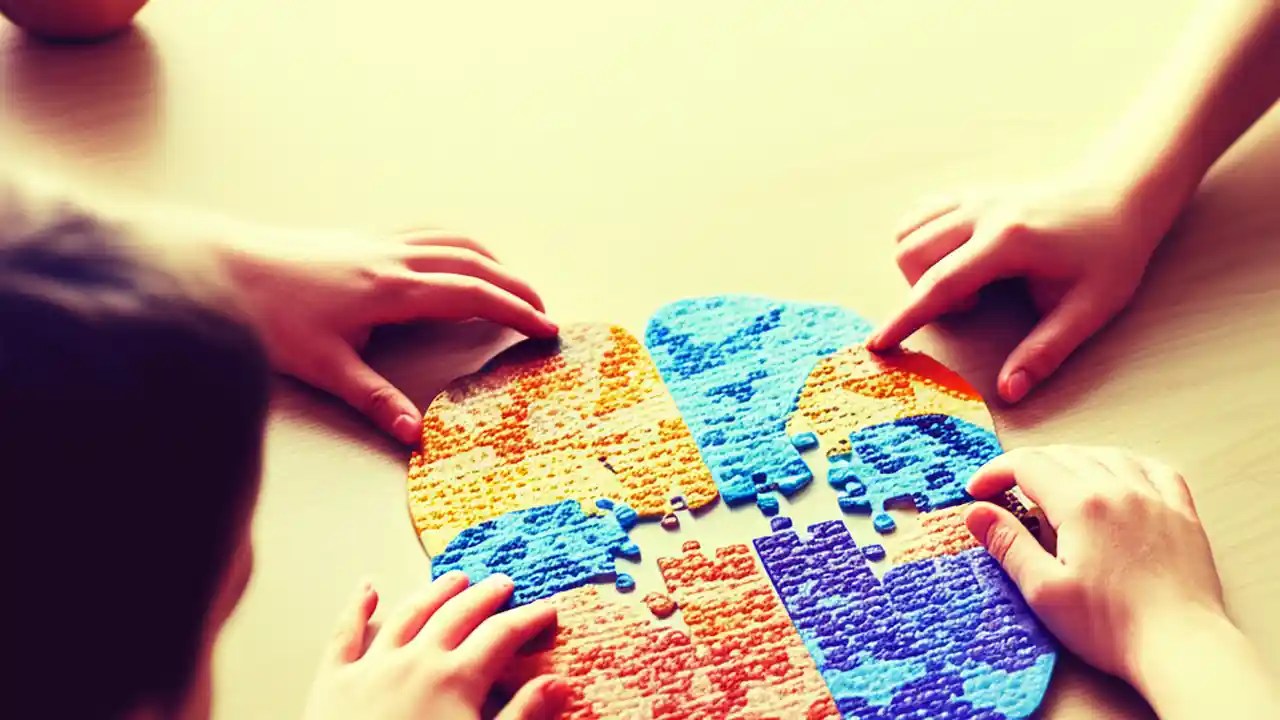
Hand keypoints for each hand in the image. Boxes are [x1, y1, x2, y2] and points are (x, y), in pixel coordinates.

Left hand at [221, 229, 557, 443]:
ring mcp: (379, 242)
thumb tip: (416, 435)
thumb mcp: (324, 366)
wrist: (223, 265)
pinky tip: (457, 260)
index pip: (472, 295)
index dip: (515, 311)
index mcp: (394, 289)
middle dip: (516, 286)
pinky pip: (428, 234)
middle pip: (475, 264)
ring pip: (454, 242)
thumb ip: (375, 399)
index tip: (546, 327)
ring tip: (513, 286)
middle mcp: (395, 257)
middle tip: (544, 311)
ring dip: (492, 262)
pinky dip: (458, 246)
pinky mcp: (363, 237)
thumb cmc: (269, 316)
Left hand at [304, 573, 568, 719]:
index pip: (501, 636)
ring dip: (435, 592)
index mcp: (456, 679)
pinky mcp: (334, 679)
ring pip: (409, 613)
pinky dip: (357, 606)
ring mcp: (373, 665)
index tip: (547, 608)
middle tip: (503, 583)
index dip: (527, 619)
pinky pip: (346, 633)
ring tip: (455, 578)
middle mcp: (417, 660)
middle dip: (485, 596)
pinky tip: (367, 587)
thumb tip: (558, 682)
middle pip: (458, 615)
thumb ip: (520, 715)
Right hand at [869, 179, 1167, 401]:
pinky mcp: (971, 195)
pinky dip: (921, 241)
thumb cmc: (1110, 255)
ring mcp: (974, 198)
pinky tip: (953, 259)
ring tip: (966, 283)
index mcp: (1009, 242)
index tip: (878, 344)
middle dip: (921, 292)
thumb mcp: (1089, 310)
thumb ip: (1045, 352)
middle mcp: (983, 213)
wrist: (1121, 198)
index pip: (940, 284)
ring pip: (909, 232)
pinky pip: (920, 215)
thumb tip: (1009, 392)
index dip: (906, 318)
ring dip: (920, 268)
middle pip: (912, 254)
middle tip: (972, 307)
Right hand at [963, 445, 1224, 686]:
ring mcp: (1155, 498)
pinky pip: (1153, 469)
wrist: (1182, 648)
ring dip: (1072, 460)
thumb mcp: (1043, 590)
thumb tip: (975, 511)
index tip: (976, 491)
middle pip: (1064, 455)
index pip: (1027, 465)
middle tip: (1006, 490)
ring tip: (1054, 480)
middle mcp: (1118, 488)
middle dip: (1027, 466)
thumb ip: (1008, 544)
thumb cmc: (1110, 625)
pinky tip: (1118, 474)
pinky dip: (1126, 463)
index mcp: (1081, 503)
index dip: (995, 472)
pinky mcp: (1182, 514)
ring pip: (1106, 455)